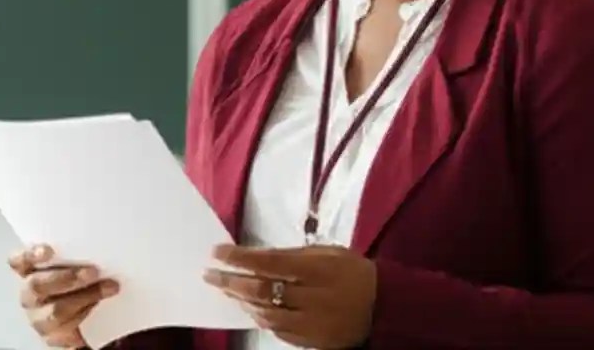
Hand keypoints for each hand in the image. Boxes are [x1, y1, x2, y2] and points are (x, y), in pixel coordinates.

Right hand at [8, 243, 119, 347]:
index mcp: (29, 271)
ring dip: (86, 297)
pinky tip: (98, 306)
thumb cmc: (78, 283)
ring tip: (108, 288)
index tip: (49, 251)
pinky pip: (67, 329)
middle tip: (92, 272)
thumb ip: (75, 253)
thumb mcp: (74, 263)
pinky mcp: (53, 337)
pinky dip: (85, 315)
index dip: (30, 255)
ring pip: (55, 311)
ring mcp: (38, 317)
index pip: (18, 261)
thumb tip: (100, 238)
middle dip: (67, 278)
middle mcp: (30, 294)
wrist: (86, 317)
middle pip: (36, 286)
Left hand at [203, 243, 376, 348]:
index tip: (217, 252)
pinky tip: (248, 307)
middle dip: (230, 282)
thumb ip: (293, 255)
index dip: (239, 258)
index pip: (269, 262)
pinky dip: (259, 318)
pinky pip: (277, 331)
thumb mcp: (328, 252)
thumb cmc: (352, 272)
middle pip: (261, 291)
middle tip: (210, 274)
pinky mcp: (312, 341)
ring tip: (226, 290)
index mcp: (318, 269)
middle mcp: (313, 298)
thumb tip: (256, 256)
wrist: (383, 307)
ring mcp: (312, 323)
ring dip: (242, 301)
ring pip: (265, 314)